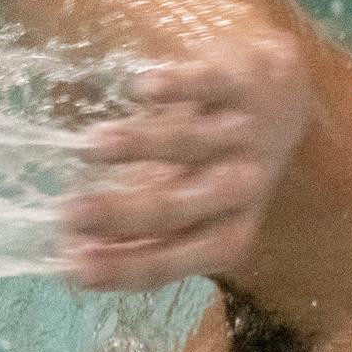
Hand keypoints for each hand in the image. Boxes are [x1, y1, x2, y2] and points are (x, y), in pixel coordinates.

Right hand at [63, 32, 312, 291]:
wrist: (284, 94)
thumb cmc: (217, 162)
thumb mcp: (185, 203)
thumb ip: (136, 227)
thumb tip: (67, 255)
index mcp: (226, 229)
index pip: (175, 258)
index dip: (125, 265)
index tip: (72, 267)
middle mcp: (240, 189)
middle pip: (179, 208)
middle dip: (123, 214)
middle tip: (69, 211)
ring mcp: (242, 135)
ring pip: (191, 144)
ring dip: (139, 146)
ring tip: (89, 147)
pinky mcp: (242, 84)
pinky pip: (211, 86)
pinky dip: (176, 87)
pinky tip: (140, 89)